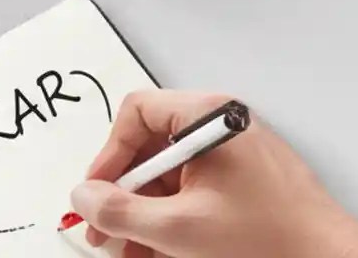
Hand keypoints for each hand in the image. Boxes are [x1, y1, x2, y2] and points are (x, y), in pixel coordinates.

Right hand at [71, 91, 357, 257]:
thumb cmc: (274, 237)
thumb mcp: (179, 228)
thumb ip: (120, 211)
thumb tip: (84, 197)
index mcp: (209, 119)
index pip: (136, 114)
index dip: (109, 156)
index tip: (97, 191)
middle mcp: (222, 127)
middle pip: (150, 148)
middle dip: (124, 195)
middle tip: (106, 228)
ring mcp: (236, 153)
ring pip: (170, 176)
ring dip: (144, 214)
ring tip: (131, 248)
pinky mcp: (247, 180)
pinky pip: (195, 190)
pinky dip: (173, 218)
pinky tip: (159, 248)